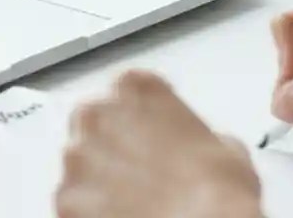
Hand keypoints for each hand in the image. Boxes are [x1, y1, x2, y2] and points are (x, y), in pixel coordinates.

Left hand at [56, 70, 262, 217]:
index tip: (150, 128)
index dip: (141, 112)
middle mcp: (99, 114)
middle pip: (94, 120)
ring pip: (79, 162)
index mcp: (137, 89)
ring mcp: (78, 156)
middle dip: (110, 141)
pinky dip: (89, 210)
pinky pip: (73, 201)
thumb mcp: (227, 148)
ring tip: (131, 199)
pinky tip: (118, 216)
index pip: (129, 87)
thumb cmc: (215, 191)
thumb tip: (203, 147)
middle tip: (138, 167)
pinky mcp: (66, 198)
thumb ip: (198, 133)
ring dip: (98, 176)